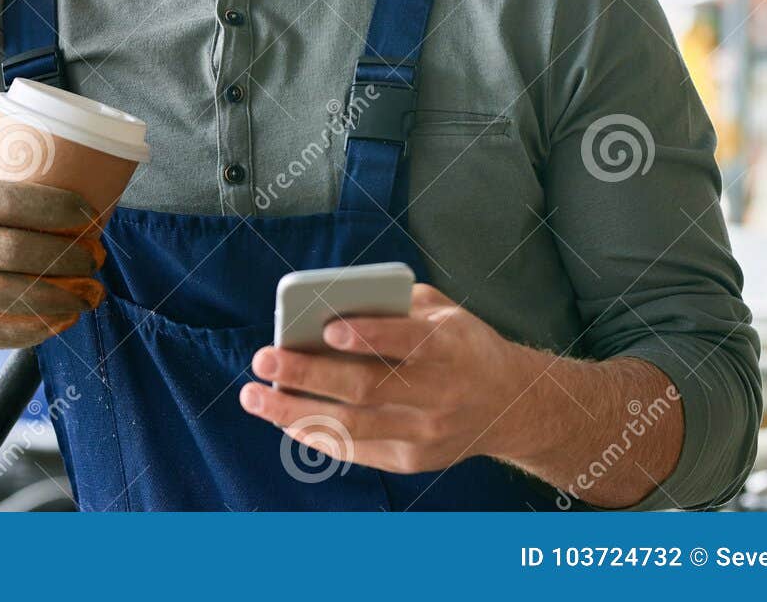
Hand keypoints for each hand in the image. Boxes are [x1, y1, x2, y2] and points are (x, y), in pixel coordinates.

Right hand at [0, 154, 105, 348]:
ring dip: (57, 300)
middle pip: (16, 251)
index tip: (90, 217)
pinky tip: (55, 324)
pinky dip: (26, 332)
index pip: (14, 200)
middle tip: (97, 260)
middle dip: (68, 259)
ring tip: (87, 297)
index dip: (61, 211)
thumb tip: (39, 180)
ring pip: (5, 295)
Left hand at [238, 282, 526, 474]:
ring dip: (296, 412)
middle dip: (308, 373)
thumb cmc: (461, 345)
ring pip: (352, 427)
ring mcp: (425, 433)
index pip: (409, 341)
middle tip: (264, 357)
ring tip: (255, 396)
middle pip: (367, 387)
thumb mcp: (443, 312)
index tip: (328, 329)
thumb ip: (393, 305)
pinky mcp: (412, 460)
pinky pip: (355, 450)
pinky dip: (316, 435)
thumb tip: (327, 309)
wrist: (511, 405)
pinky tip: (284, 420)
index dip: (370, 336)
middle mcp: (439, 394)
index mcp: (449, 347)